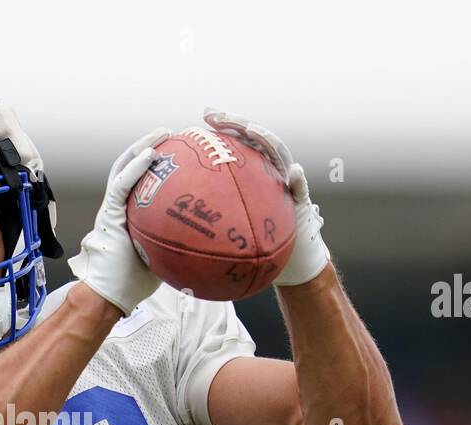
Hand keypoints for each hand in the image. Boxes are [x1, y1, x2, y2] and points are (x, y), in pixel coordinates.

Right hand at [68, 126, 171, 315]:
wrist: (108, 295)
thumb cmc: (133, 284)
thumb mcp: (162, 259)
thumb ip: (176, 244)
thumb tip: (206, 242)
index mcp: (129, 215)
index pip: (141, 182)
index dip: (157, 165)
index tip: (178, 153)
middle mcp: (118, 207)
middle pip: (131, 167)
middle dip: (150, 146)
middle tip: (172, 135)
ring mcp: (111, 209)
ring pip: (124, 168)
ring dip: (143, 146)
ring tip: (163, 133)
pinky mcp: (108, 214)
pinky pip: (122, 184)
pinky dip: (136, 166)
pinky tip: (151, 153)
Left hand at [202, 108, 329, 286]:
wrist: (286, 262)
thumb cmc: (253, 246)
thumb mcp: (224, 229)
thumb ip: (206, 214)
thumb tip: (169, 208)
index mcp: (252, 173)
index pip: (238, 142)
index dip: (224, 125)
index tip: (205, 115)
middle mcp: (270, 172)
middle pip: (255, 139)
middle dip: (237, 123)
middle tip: (216, 116)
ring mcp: (287, 183)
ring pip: (278, 154)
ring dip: (266, 140)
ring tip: (252, 130)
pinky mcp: (301, 202)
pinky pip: (301, 189)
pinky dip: (298, 179)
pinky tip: (293, 171)